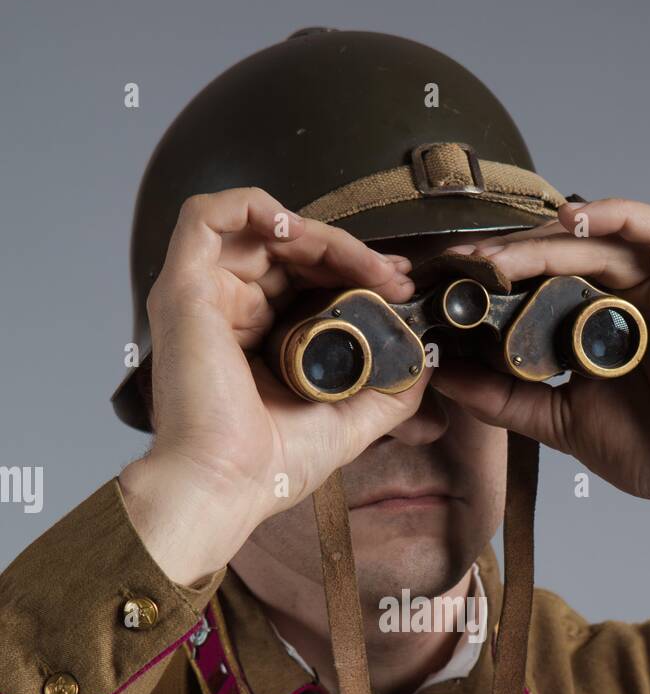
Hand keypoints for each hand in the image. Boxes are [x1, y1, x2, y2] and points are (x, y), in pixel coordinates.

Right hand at [119, 186, 428, 583]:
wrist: (229, 486)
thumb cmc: (272, 466)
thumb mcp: (350, 422)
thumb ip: (389, 391)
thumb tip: (423, 361)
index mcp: (256, 339)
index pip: (304, 279)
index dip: (352, 271)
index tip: (397, 287)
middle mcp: (226, 311)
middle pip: (287, 249)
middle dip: (348, 252)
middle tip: (393, 276)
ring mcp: (202, 297)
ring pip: (258, 226)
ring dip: (319, 233)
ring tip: (364, 264)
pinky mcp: (183, 287)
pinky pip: (207, 215)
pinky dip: (258, 208)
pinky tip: (303, 235)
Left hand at [430, 197, 649, 527]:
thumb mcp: (560, 420)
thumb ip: (504, 398)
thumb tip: (445, 376)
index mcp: (604, 323)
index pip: (546, 281)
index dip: (499, 274)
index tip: (450, 282)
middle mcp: (636, 296)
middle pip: (569, 253)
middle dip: (513, 253)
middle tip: (464, 262)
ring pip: (604, 239)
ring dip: (549, 238)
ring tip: (502, 254)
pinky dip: (619, 217)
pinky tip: (575, 221)